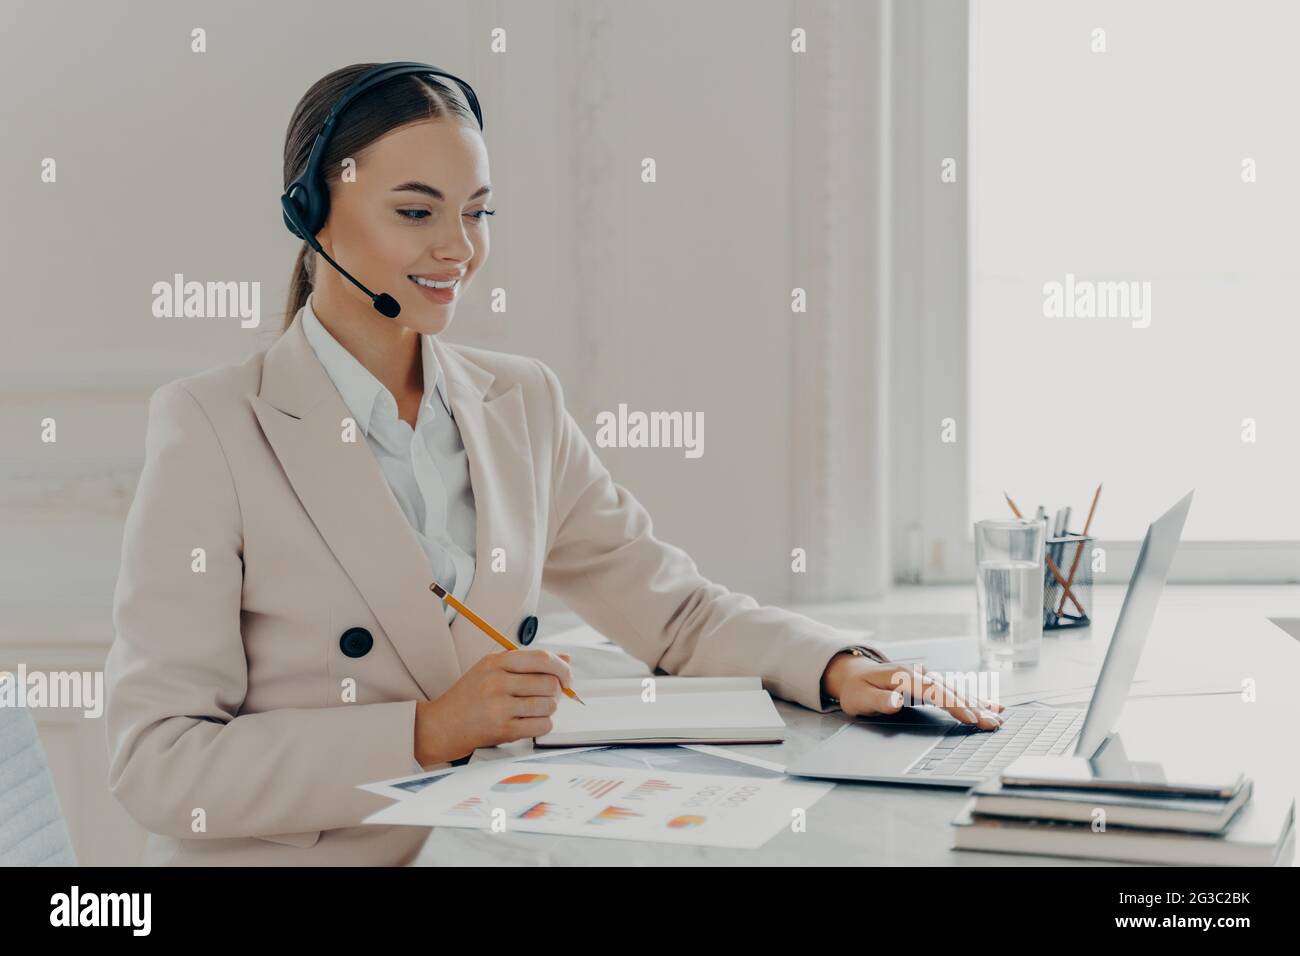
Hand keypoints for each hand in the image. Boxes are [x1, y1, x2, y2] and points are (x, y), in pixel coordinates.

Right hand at [414, 649, 573, 764]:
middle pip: (550, 683)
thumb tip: (566, 659)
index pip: (542, 658)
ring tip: (535, 709)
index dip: (562, 668)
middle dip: (557, 691)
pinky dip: (543, 724)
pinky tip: (530, 721)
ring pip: (549, 705)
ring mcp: (499, 707)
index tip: (567, 677)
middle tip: (550, 695)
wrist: (442, 725)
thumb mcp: (493, 669)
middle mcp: (497, 682)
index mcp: (496, 662)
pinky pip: (542, 726)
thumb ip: (529, 662)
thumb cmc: (470, 696)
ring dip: (549, 709)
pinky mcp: (502, 730)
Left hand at [821, 653, 1004, 729]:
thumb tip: (896, 702)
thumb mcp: (860, 698)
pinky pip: (954, 691)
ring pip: (956, 691)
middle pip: (951, 691)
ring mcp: (926, 677)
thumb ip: (878, 701)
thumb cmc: (857, 689)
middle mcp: (919, 673)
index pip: (934, 692)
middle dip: (974, 708)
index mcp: (903, 676)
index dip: (953, 705)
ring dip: (978, 704)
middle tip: (993, 723)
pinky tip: (992, 704)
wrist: (853, 674)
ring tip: (999, 716)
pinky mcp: (929, 683)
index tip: (970, 718)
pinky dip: (974, 698)